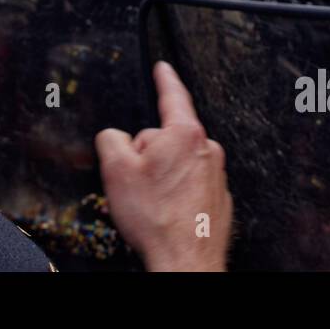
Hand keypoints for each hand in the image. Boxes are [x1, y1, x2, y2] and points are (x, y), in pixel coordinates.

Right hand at [95, 61, 232, 270]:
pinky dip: (175, 195)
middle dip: (149, 153)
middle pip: (168, 137)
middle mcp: (207, 150)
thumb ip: (111, 139)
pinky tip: (164, 213)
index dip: (164, 78)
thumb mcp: (116, 169)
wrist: (185, 260)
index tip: (164, 67)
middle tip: (137, 180)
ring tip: (151, 203)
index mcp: (184, 134)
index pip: (173, 95)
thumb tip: (116, 138)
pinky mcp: (218, 198)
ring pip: (177, 164)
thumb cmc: (157, 218)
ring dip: (162, 177)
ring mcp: (215, 175)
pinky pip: (189, 185)